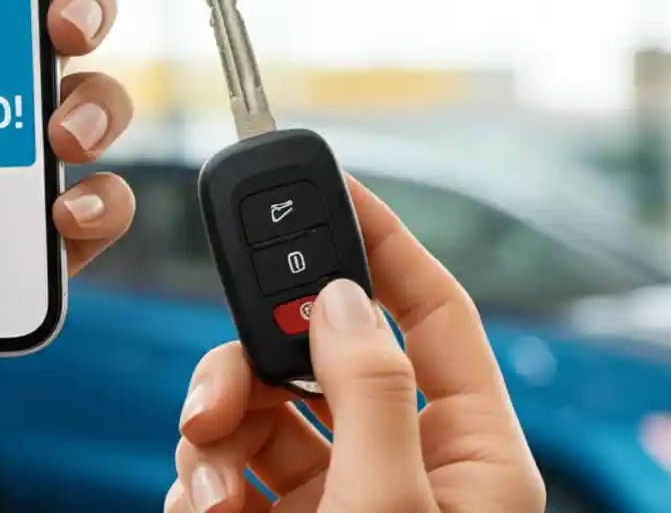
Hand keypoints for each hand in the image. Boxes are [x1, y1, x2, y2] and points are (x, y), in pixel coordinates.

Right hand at [166, 180, 545, 511]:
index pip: (434, 313)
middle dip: (250, 368)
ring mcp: (343, 495)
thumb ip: (369, 393)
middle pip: (317, 358)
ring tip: (208, 489)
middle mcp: (404, 463)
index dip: (385, 244)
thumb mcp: (388, 505)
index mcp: (468, 453)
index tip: (332, 188)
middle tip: (217, 392)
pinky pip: (230, 462)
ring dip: (214, 433)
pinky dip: (202, 476)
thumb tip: (336, 296)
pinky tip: (203, 508)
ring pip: (260, 410)